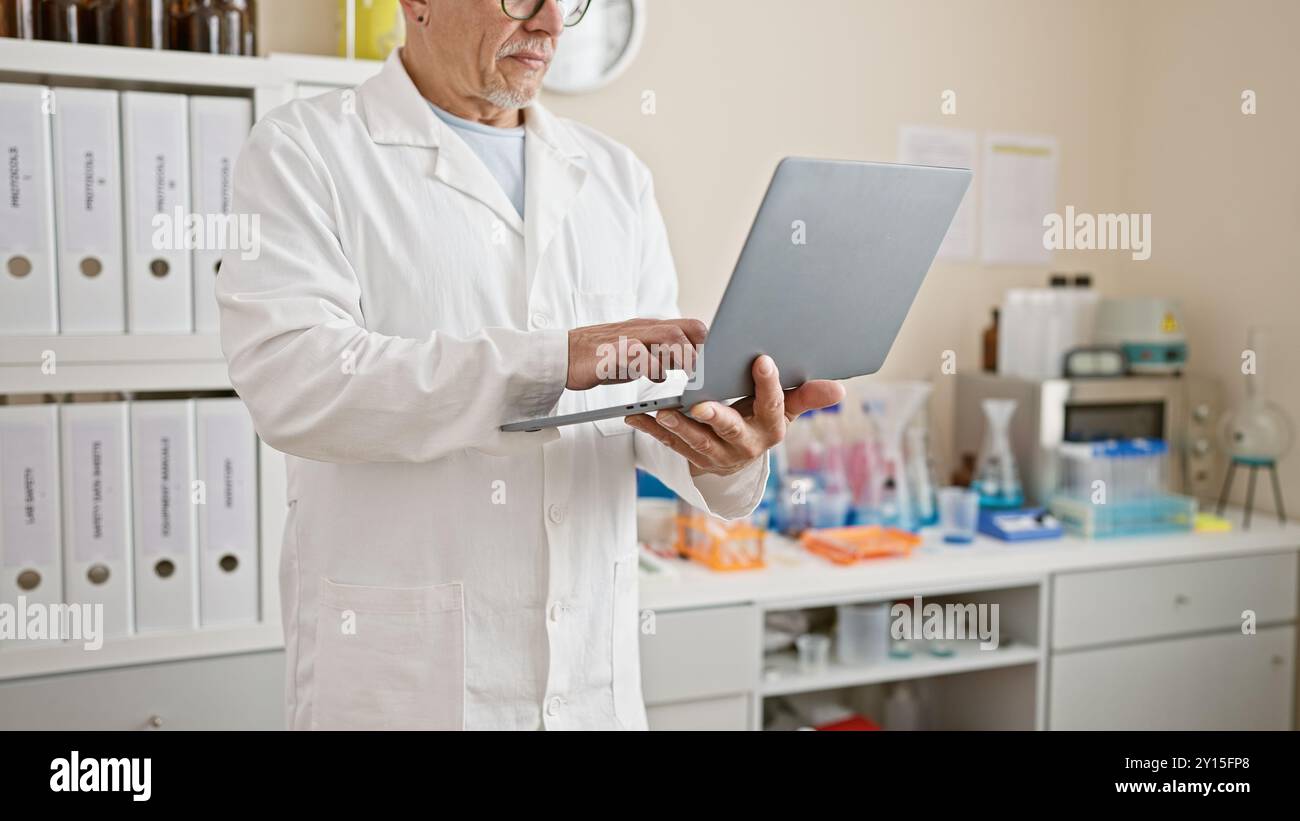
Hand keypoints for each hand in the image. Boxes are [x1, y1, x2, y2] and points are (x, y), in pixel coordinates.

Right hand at [566, 318, 706, 390]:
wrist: (561, 356)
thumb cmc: (598, 358)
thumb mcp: (634, 354)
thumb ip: (656, 355)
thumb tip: (676, 365)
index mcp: (649, 328)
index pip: (689, 326)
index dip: (706, 343)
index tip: (715, 363)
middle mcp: (642, 329)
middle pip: (684, 329)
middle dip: (700, 350)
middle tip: (705, 373)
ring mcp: (628, 338)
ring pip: (668, 337)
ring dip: (684, 357)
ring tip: (690, 376)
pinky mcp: (614, 353)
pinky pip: (641, 355)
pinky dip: (654, 366)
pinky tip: (657, 377)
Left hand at [625, 355, 844, 476]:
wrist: (740, 458)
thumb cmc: (762, 420)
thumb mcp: (786, 409)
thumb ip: (807, 396)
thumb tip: (840, 389)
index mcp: (770, 428)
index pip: (773, 405)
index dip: (769, 384)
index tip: (763, 360)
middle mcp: (745, 446)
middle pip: (730, 430)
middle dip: (715, 417)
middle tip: (701, 404)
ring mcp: (717, 455)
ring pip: (695, 441)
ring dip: (677, 426)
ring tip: (662, 410)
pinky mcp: (692, 457)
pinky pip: (670, 443)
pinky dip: (652, 429)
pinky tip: (635, 415)